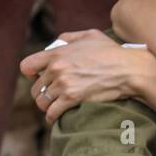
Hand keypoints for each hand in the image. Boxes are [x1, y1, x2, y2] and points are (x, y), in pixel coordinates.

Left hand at [20, 30, 139, 122]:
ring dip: (46, 107)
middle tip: (50, 97)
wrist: (128, 70)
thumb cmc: (113, 52)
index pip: (27, 66)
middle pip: (35, 88)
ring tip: (53, 109)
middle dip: (41, 94)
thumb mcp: (90, 36)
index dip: (30, 75)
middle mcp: (56, 69)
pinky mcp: (73, 99)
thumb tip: (60, 42)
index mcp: (57, 54)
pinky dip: (52, 118)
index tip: (38, 78)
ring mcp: (64, 85)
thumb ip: (70, 37)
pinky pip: (53, 113)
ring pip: (42, 102)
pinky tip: (55, 119)